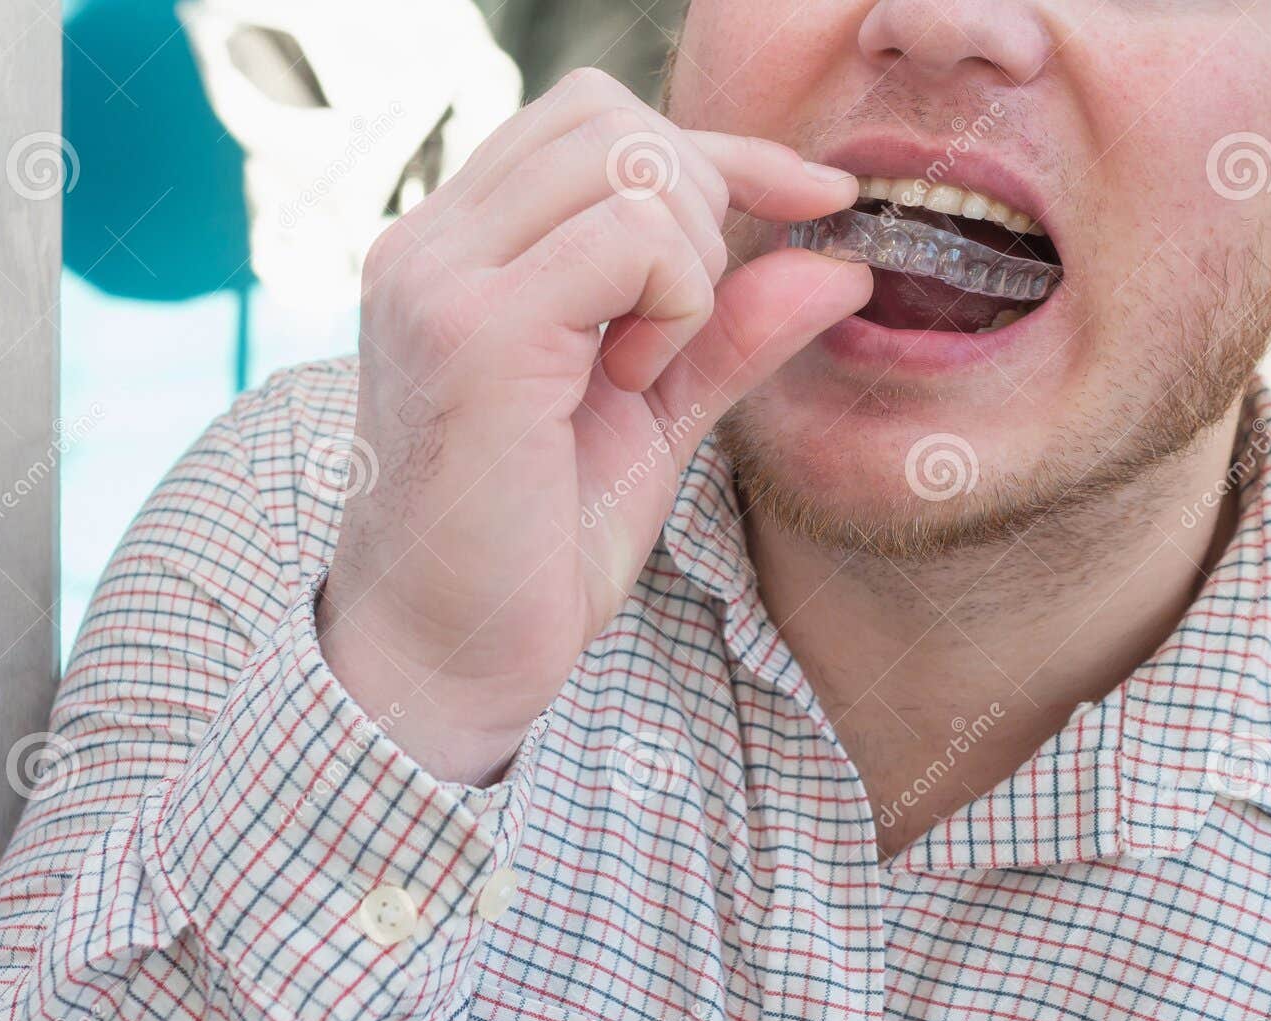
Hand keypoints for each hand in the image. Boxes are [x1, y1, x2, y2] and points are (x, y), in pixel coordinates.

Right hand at [317, 68, 870, 783]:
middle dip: (699, 202)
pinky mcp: (472, 329)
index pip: (596, 124)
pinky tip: (631, 380)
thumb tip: (840, 263)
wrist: (451, 655)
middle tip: (681, 327)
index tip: (813, 194)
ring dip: (686, 258)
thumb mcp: (656, 416)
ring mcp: (439, 276)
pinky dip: (675, 300)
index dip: (719, 148)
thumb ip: (732, 331)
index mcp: (458, 251)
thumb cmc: (537, 546)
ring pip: (624, 159)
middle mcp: (430, 242)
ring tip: (644, 364)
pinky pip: (628, 237)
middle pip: (608, 116)